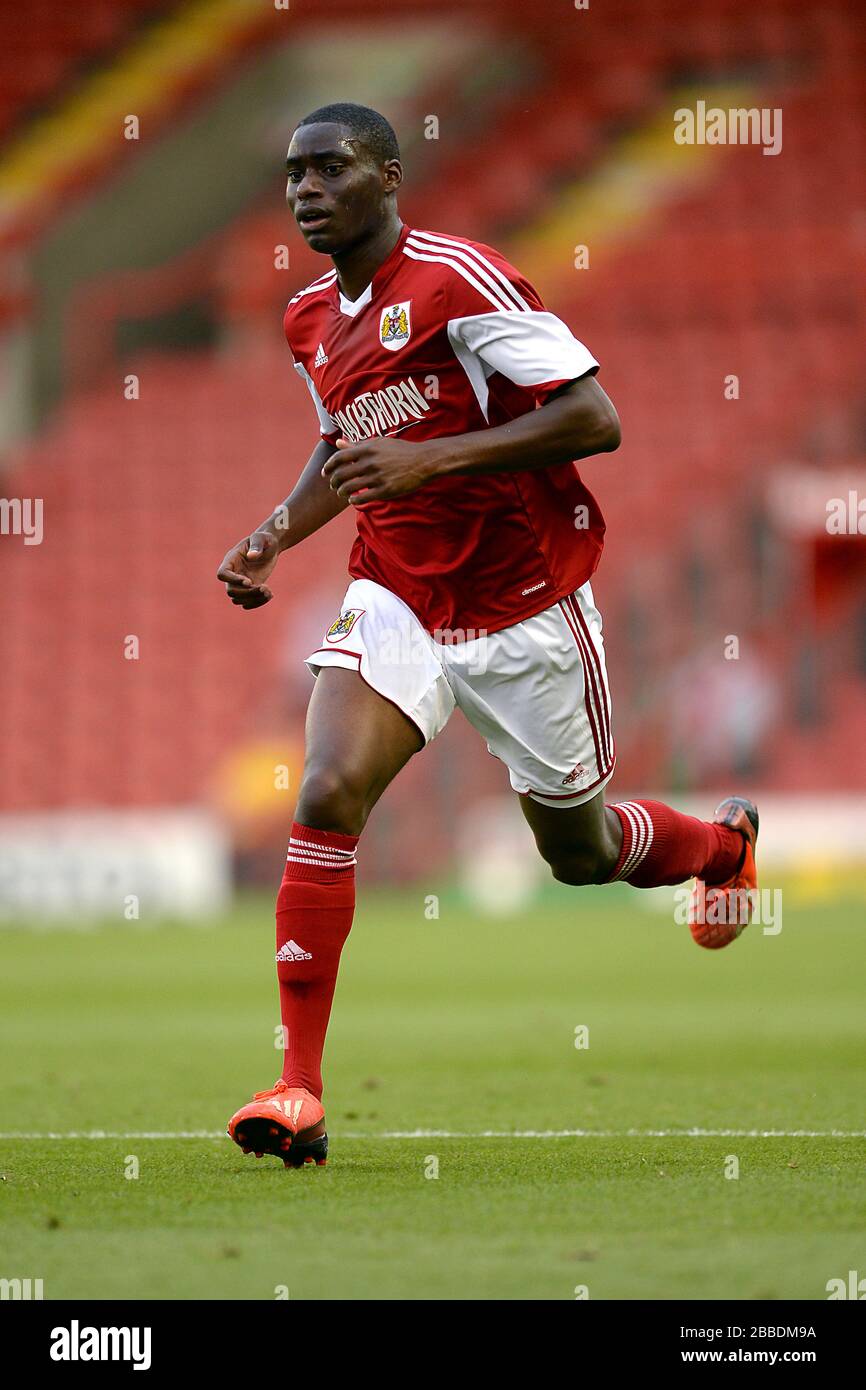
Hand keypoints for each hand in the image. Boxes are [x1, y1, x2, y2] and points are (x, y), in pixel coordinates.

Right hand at [216, 531, 279, 608]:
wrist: (270, 547)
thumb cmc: (264, 540)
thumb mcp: (262, 539)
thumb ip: (256, 545)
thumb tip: (252, 556)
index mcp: (231, 560)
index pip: (222, 574)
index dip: (233, 580)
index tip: (249, 581)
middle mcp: (232, 573)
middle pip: (231, 591)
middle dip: (247, 593)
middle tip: (265, 587)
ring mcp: (239, 583)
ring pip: (238, 599)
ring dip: (253, 599)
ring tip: (269, 592)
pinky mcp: (249, 589)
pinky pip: (247, 603)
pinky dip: (257, 603)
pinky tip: (270, 595)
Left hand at [322, 435, 439, 503]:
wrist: (424, 461)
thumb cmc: (401, 451)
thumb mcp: (379, 443)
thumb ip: (357, 445)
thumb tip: (339, 443)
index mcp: (368, 449)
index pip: (339, 457)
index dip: (329, 466)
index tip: (325, 472)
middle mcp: (370, 462)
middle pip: (341, 474)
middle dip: (333, 482)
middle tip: (333, 486)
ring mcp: (377, 477)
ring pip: (349, 488)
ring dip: (342, 492)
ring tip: (342, 493)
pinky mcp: (385, 490)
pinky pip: (363, 498)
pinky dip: (354, 501)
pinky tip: (353, 500)